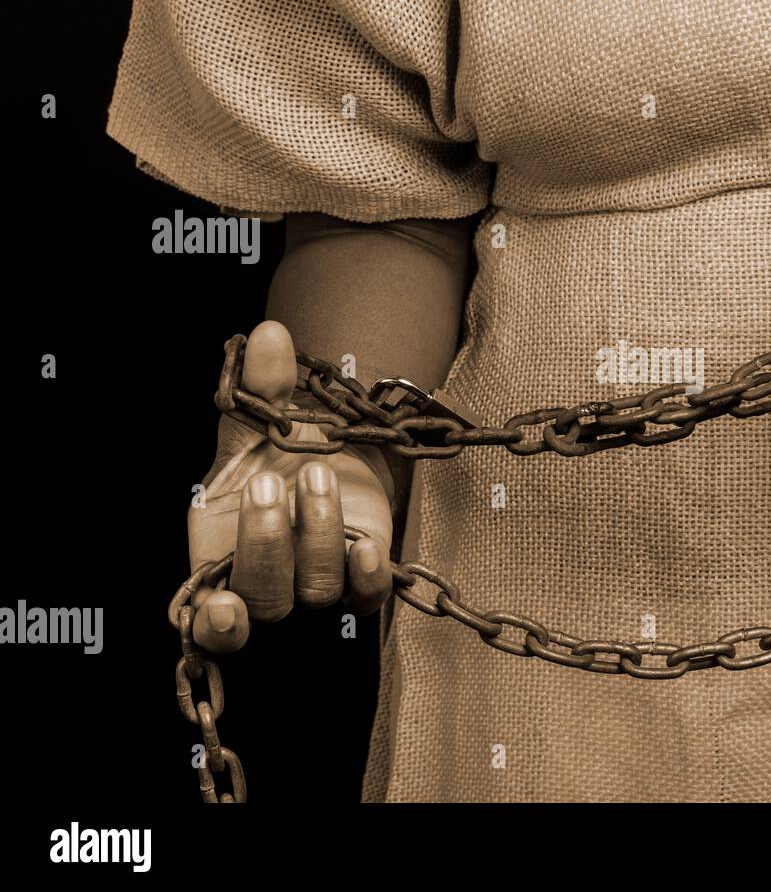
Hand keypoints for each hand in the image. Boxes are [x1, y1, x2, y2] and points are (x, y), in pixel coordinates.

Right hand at [187, 321, 395, 652]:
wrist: (336, 455)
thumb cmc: (279, 451)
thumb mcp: (261, 422)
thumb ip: (259, 387)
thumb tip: (269, 335)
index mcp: (222, 560)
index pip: (211, 623)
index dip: (216, 626)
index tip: (221, 606)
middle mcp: (270, 585)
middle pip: (268, 599)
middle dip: (268, 543)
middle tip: (271, 482)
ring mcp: (318, 587)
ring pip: (318, 592)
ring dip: (316, 536)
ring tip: (317, 476)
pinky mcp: (363, 577)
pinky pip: (367, 595)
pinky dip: (367, 577)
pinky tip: (368, 547)